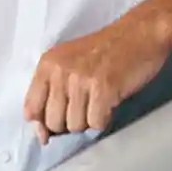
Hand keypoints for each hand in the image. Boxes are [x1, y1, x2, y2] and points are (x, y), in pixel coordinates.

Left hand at [23, 13, 171, 144]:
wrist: (140, 33)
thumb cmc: (107, 51)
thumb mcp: (70, 64)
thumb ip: (52, 94)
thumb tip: (42, 137)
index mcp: (48, 64)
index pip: (30, 109)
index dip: (43, 124)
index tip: (57, 123)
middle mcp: (60, 71)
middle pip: (53, 122)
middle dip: (71, 122)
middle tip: (87, 106)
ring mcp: (81, 80)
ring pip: (75, 126)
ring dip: (90, 120)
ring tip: (100, 100)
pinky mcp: (103, 88)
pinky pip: (96, 123)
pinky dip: (105, 118)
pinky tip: (111, 102)